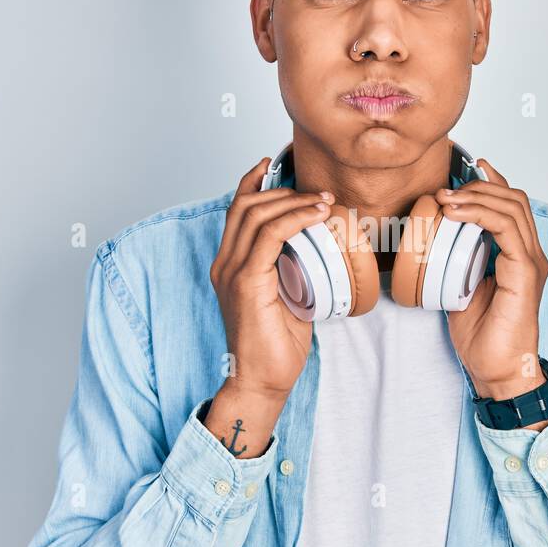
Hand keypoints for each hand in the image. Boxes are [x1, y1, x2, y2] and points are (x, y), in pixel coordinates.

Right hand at [209, 158, 333, 399]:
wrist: (262, 381)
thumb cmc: (276, 346)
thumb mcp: (287, 296)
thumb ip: (291, 268)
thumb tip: (316, 245)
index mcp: (230, 265)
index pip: (236, 211)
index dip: (252, 182)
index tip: (274, 165)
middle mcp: (224, 264)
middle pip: (245, 205)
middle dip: (282, 190)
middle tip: (318, 192)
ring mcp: (231, 272)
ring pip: (256, 214)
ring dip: (293, 201)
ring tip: (323, 200)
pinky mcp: (245, 282)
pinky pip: (269, 235)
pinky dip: (294, 218)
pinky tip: (316, 215)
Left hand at [436, 159, 547, 403]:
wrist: (497, 370)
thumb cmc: (482, 336)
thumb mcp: (462, 287)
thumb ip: (459, 260)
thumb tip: (436, 238)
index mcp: (520, 256)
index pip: (512, 206)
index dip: (493, 182)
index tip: (469, 167)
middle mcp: (532, 255)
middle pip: (515, 200)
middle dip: (479, 187)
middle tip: (445, 190)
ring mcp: (532, 263)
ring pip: (512, 209)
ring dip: (477, 198)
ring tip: (445, 199)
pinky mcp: (526, 274)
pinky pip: (508, 231)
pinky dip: (481, 216)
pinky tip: (457, 214)